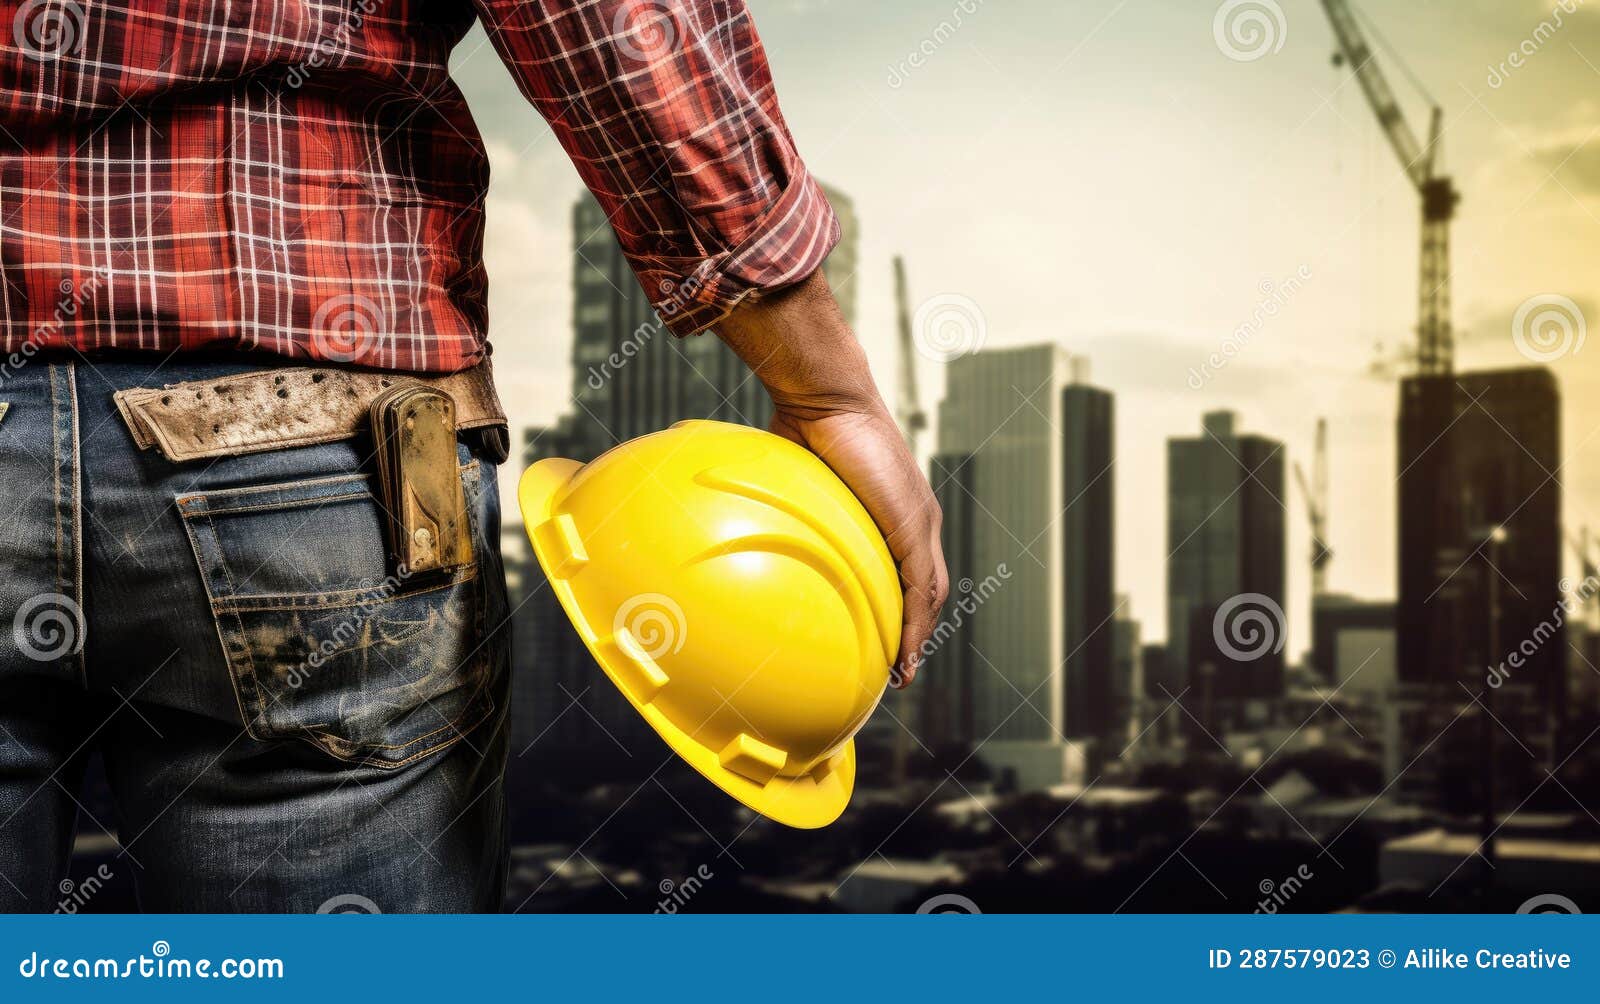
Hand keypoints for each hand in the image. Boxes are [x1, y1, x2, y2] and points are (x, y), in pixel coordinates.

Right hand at [714, 270, 947, 687]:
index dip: (904, 605)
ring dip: (918, 636)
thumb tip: (742, 512)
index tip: (889, 637)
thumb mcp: (798, 479)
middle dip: (917, 628)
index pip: (908, 567)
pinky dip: (914, 625)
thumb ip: (789, 503)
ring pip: (929, 594)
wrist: (824, 399)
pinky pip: (918, 588)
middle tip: (899, 665)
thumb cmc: (804, 428)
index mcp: (894, 507)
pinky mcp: (912, 526)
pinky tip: (905, 653)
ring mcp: (918, 521)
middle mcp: (916, 517)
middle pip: (927, 587)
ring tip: (902, 670)